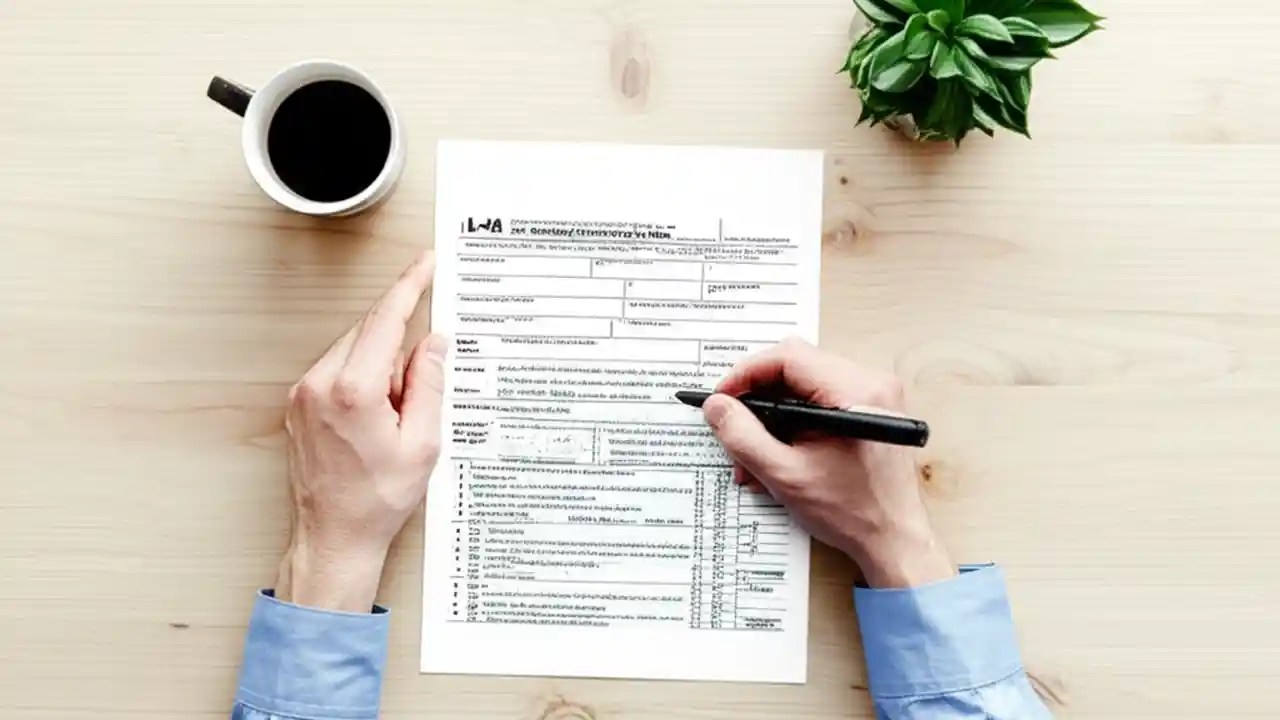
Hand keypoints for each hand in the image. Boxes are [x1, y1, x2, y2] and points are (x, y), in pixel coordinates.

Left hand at [274, 251, 445, 611]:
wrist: (334, 537)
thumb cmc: (376, 500)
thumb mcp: (423, 443)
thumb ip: (430, 384)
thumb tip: (434, 344)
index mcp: (354, 390)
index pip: (386, 320)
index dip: (410, 287)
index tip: (426, 264)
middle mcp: (320, 385)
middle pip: (370, 334)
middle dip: (403, 348)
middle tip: (420, 390)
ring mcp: (304, 394)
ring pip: (355, 351)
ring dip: (383, 368)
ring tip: (396, 420)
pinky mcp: (299, 404)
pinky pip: (338, 370)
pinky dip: (364, 379)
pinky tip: (379, 419)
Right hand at [702, 338, 953, 588]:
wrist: (894, 540)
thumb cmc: (853, 513)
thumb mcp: (786, 476)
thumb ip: (744, 437)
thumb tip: (717, 407)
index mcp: (856, 392)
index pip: (789, 357)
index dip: (746, 373)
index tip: (722, 398)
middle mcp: (870, 384)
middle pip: (795, 367)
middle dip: (757, 399)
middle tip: (732, 427)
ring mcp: (872, 396)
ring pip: (802, 385)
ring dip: (771, 417)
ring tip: (752, 456)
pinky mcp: (868, 410)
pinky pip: (818, 401)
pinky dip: (791, 424)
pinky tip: (776, 454)